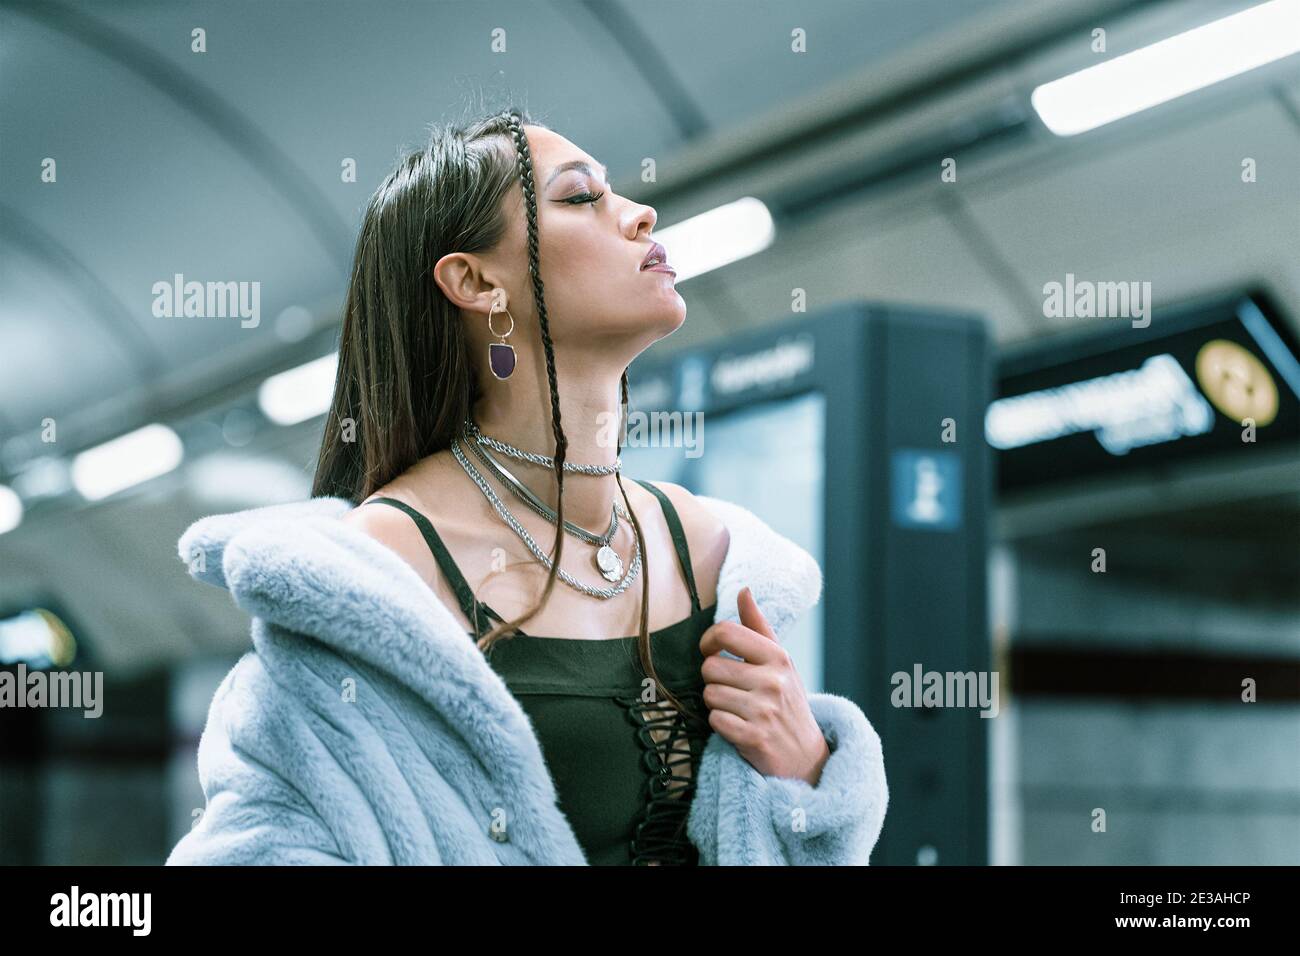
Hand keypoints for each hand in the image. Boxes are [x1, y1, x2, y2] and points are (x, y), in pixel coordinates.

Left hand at [699, 586, 830, 785]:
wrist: (806, 756)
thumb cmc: (786, 702)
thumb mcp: (780, 662)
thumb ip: (758, 627)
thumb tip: (743, 591)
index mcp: (777, 657)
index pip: (726, 632)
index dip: (708, 640)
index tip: (711, 651)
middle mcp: (773, 681)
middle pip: (710, 667)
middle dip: (713, 679)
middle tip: (732, 690)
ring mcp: (765, 710)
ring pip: (709, 694)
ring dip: (716, 704)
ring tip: (736, 709)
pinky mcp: (754, 738)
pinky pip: (715, 721)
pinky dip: (720, 725)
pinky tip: (737, 727)